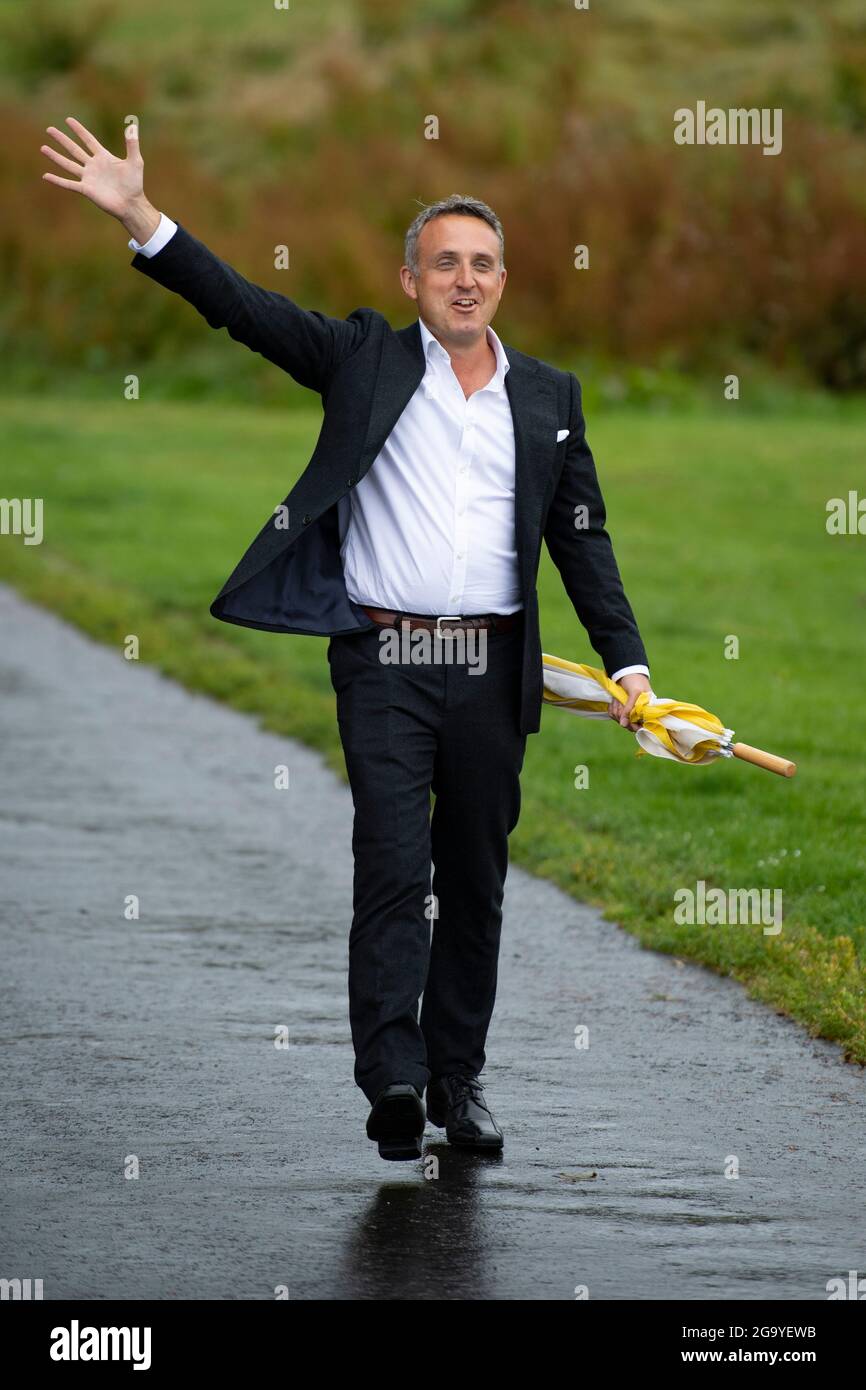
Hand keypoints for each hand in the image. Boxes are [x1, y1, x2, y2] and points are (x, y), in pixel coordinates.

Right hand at [40, 116, 157, 240]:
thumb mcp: (135, 161)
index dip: (79, 130)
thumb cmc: (135, 184)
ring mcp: (88, 177)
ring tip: (43, 147)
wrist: (131, 204)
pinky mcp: (86, 189)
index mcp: (103, 157)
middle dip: (62, 139)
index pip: (88, 140)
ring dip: (55, 156)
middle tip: (49, 129)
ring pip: (68, 164)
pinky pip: (69, 184)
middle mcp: (93, 166)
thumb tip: (132, 126)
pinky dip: (57, 180)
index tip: (68, 120)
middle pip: (74, 149)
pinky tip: (46, 176)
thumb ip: (132, 144)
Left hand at [608, 673, 650, 730]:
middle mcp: (638, 714)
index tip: (627, 723)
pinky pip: (612, 714)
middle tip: (620, 701)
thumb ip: (630, 709)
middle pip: (627, 724)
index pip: (640, 727)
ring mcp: (628, 712)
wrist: (627, 672)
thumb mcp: (635, 693)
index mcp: (646, 711)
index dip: (633, 726)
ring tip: (618, 698)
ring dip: (616, 708)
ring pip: (618, 719)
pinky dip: (612, 706)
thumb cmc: (636, 681)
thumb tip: (623, 725)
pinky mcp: (620, 709)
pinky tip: (614, 699)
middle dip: (622, 713)